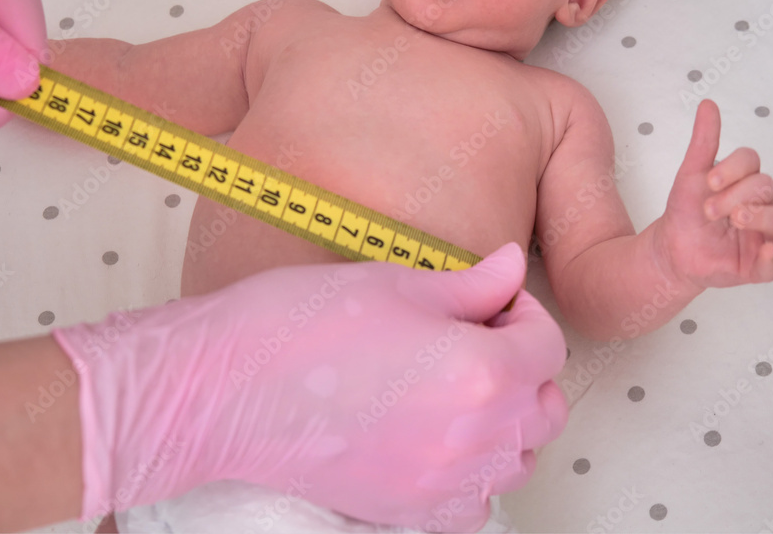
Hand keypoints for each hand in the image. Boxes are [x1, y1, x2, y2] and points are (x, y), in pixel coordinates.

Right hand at [54, 243, 567, 531]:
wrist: (225, 390)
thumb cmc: (298, 325)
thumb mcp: (394, 281)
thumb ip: (470, 282)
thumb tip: (512, 263)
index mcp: (479, 374)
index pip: (547, 344)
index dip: (521, 309)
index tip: (489, 296)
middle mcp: (474, 441)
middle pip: (544, 405)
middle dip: (523, 361)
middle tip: (472, 330)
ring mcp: (443, 488)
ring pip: (516, 454)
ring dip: (505, 414)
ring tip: (451, 377)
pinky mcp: (410, 515)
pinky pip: (476, 499)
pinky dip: (473, 464)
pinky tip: (432, 427)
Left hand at [657, 99, 772, 288]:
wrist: (672, 247)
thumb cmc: (687, 209)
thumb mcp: (690, 173)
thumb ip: (704, 141)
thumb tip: (708, 105)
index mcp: (743, 182)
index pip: (752, 163)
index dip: (733, 168)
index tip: (709, 180)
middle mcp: (758, 206)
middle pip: (766, 188)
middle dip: (736, 195)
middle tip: (709, 208)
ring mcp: (762, 235)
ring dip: (758, 218)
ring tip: (733, 221)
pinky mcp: (757, 264)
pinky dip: (771, 260)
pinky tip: (762, 252)